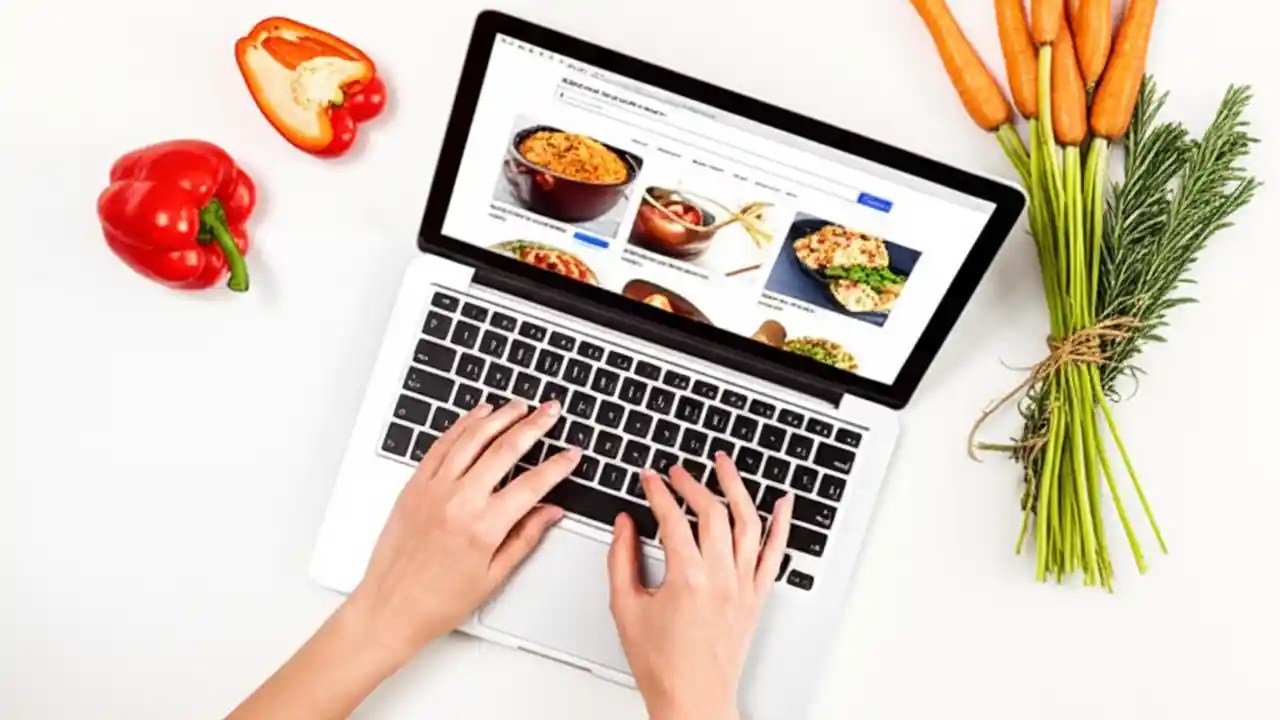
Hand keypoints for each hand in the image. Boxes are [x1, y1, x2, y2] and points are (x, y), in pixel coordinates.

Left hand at [348, 400, 578, 664]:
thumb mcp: (494, 577)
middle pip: (505, 449)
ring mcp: (433, 489)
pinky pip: (441, 445)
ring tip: (518, 406)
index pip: (532, 484)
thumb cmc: (438, 602)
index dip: (557, 465)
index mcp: (484, 527)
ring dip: (499, 417)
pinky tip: (477, 416)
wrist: (389, 609)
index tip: (571, 453)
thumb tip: (551, 512)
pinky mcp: (413, 486)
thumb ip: (526, 538)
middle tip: (551, 411)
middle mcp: (458, 501)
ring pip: (472, 438)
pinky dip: (462, 426)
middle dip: (534, 425)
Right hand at [608, 453, 794, 719]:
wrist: (694, 699)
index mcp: (687, 579)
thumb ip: (621, 560)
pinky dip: (781, 524)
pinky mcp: (757, 597)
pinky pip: (774, 553)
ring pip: (748, 523)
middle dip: (693, 484)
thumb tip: (624, 525)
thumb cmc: (662, 665)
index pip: (673, 518)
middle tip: (678, 471)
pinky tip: (782, 503)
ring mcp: (744, 586)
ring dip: (737, 488)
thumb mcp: (626, 609)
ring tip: (725, 465)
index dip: (658, 491)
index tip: (650, 478)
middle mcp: (721, 578)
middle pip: (712, 512)